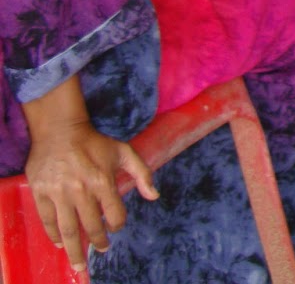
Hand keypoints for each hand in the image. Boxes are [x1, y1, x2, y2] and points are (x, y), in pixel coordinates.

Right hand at [25, 121, 157, 273]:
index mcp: (103, 181)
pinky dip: (53, 235)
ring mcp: (59, 193)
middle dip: (98, 242)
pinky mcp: (41, 193)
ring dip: (74, 248)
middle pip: (91, 226)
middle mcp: (81, 190)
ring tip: (79, 262)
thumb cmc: (95, 143)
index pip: (114, 214)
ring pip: (68, 229)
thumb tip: (154, 196)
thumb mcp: (124, 152)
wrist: (60, 131)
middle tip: (102, 250)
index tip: (116, 227)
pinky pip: (48, 220)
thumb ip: (142, 173)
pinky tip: (60, 243)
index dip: (118, 224)